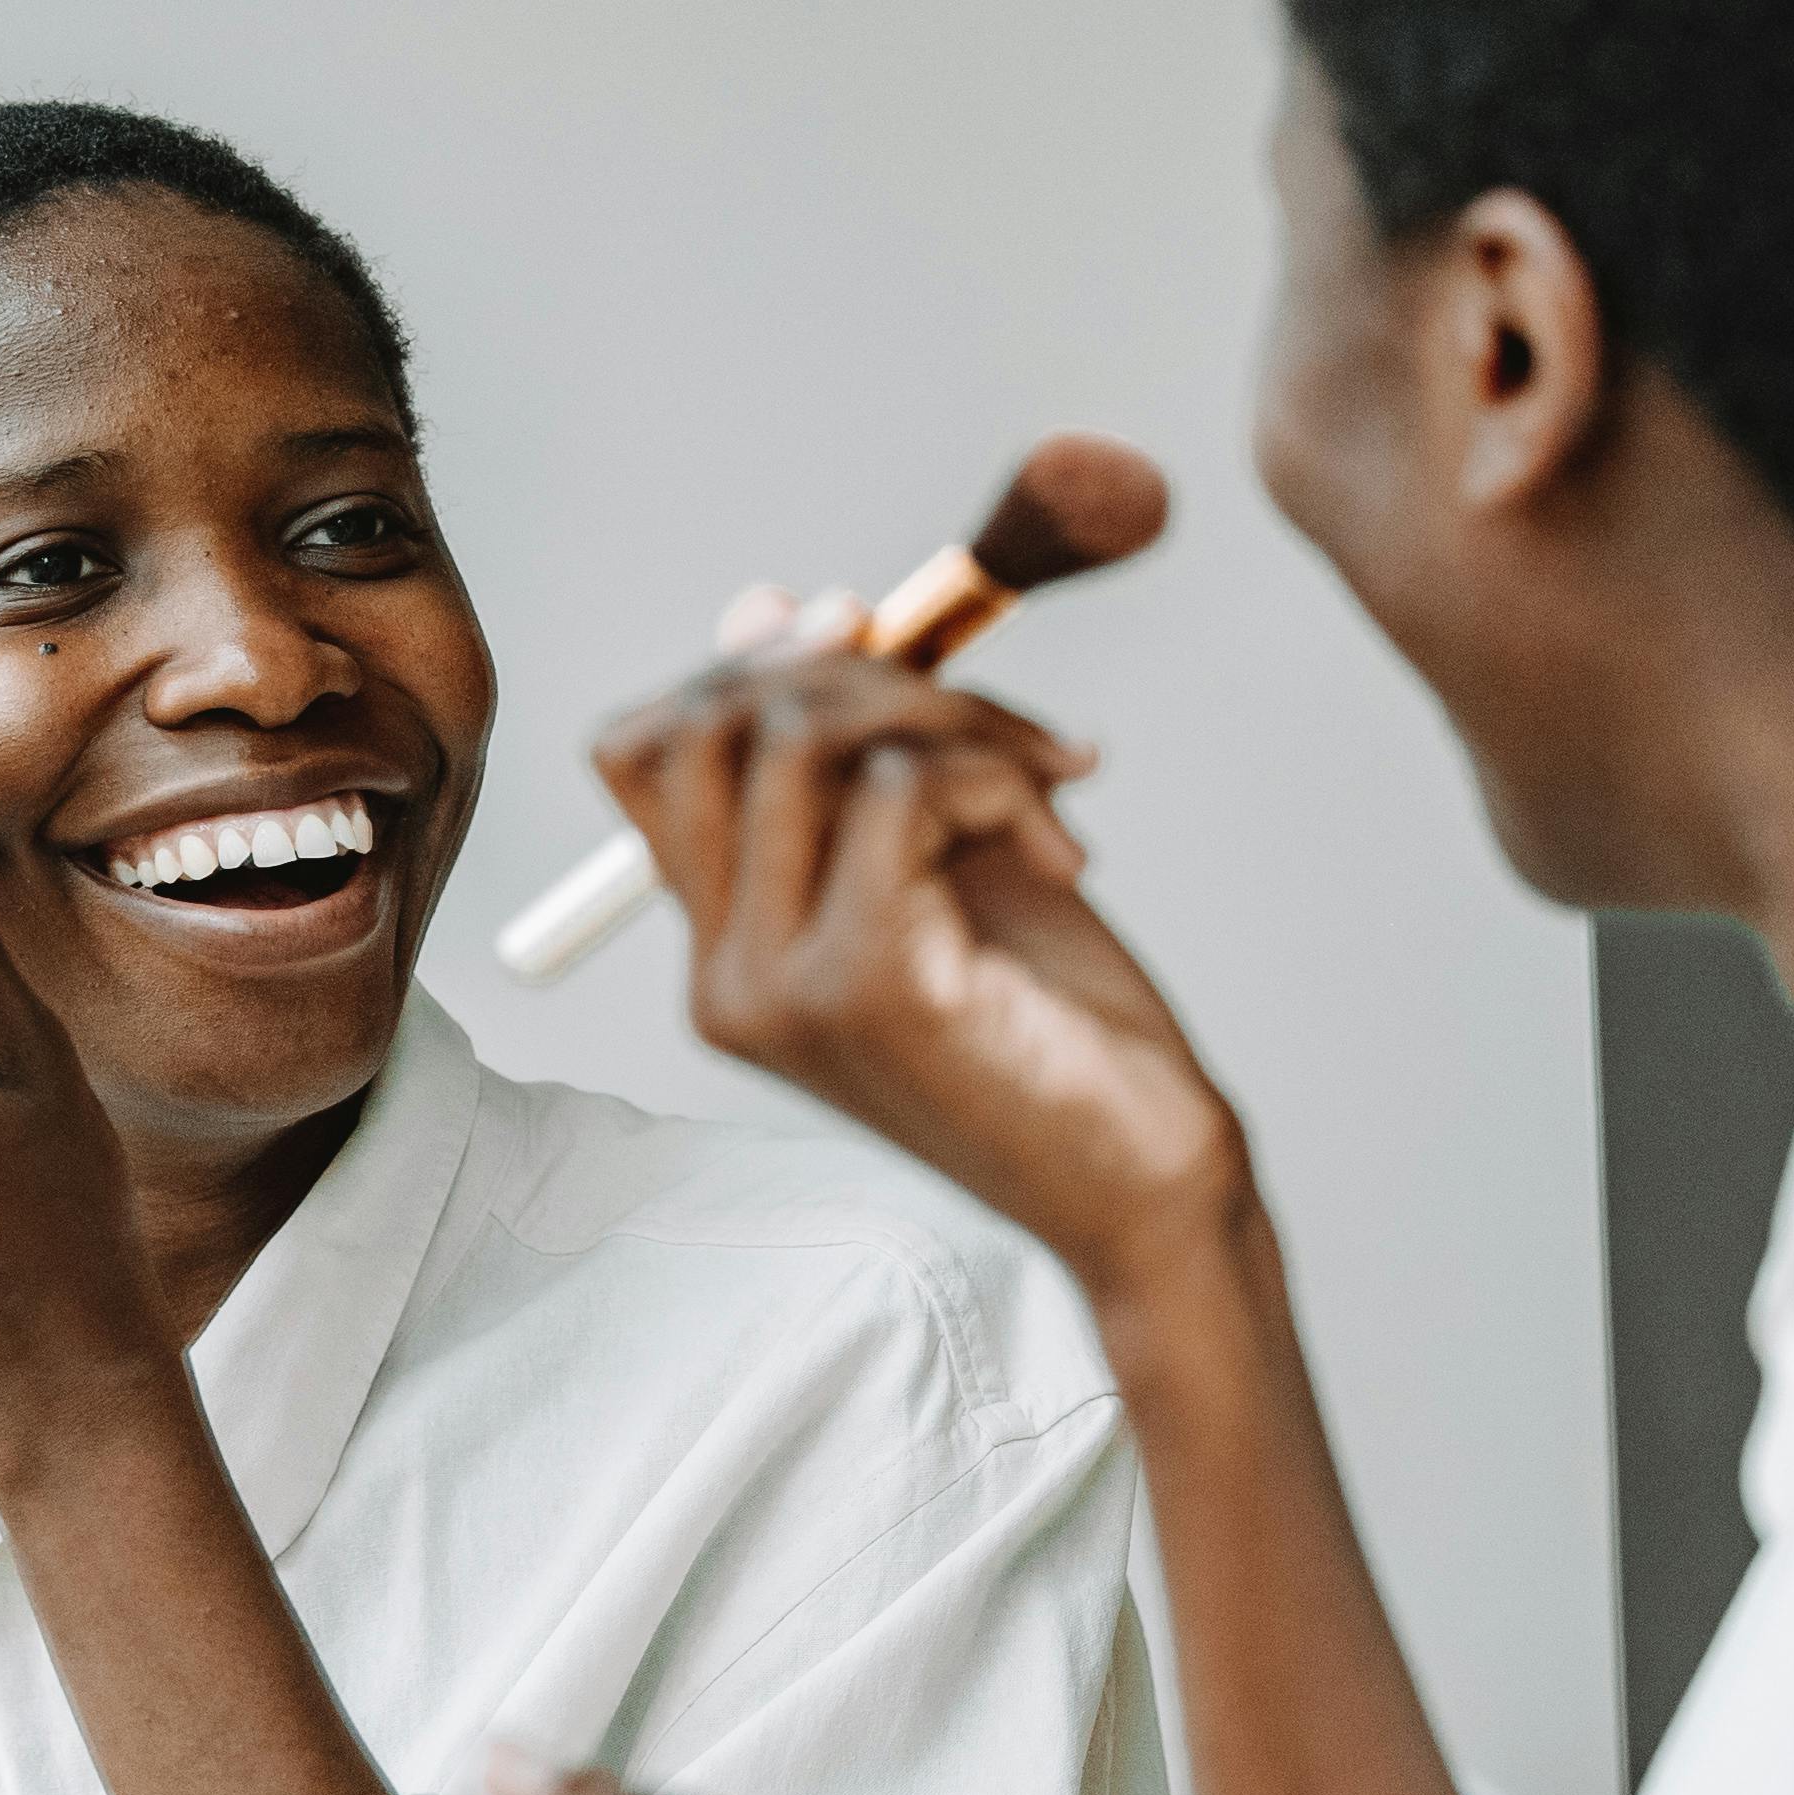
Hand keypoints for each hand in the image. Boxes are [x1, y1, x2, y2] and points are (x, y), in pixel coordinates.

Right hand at [593, 646, 1249, 1312]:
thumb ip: (854, 754)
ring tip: (1041, 782)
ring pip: (798, 736)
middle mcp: (724, 979)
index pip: (643, 752)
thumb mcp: (941, 859)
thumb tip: (768, 605)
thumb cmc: (1062, 1031)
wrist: (1150, 1190)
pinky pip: (899, 787)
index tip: (876, 647)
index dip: (751, 666)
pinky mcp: (863, 982)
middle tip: (994, 724)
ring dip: (947, 716)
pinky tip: (1062, 852)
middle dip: (859, 670)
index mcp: (725, 959)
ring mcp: (778, 987)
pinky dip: (996, 778)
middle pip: (707, 721)